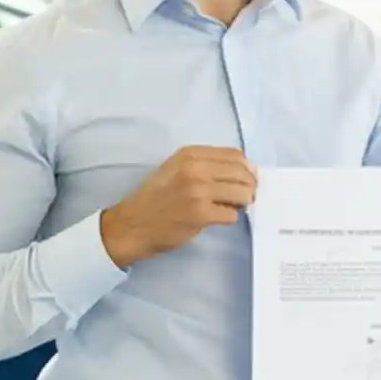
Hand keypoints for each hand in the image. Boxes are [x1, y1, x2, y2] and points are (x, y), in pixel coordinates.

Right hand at [99, 146, 256, 267]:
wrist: (131, 225)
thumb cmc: (153, 199)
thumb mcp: (174, 170)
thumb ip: (203, 166)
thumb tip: (241, 172)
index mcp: (189, 154)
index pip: (235, 155)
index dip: (246, 169)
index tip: (246, 180)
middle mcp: (194, 168)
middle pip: (243, 173)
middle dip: (249, 187)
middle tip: (243, 198)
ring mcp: (198, 190)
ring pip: (243, 193)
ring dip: (242, 203)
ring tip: (229, 207)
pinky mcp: (200, 213)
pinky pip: (232, 215)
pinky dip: (229, 218)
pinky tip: (215, 219)